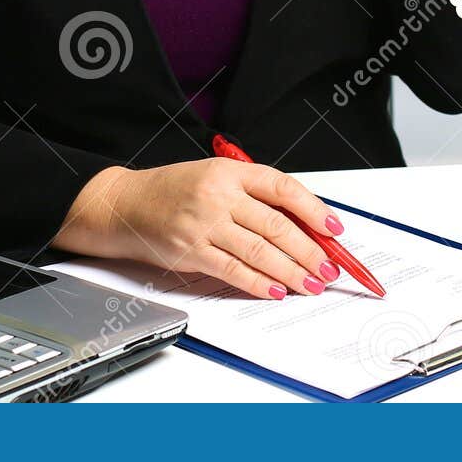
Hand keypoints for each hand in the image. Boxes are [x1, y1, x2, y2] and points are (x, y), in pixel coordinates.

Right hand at [52, 160, 344, 299]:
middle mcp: (219, 195)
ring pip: (260, 251)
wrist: (126, 204)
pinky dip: (258, 283)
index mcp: (231, 171)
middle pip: (276, 225)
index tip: (335, 230)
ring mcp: (204, 224)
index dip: (315, 210)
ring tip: (311, 284)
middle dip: (309, 251)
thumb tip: (302, 225)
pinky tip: (276, 290)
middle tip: (329, 269)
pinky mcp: (191, 251)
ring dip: (291, 272)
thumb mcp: (216, 177)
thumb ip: (254, 196)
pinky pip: (233, 271)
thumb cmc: (175, 191)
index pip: (283, 188)